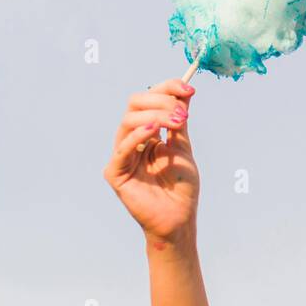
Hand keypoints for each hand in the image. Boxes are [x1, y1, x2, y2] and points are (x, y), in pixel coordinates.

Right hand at [104, 79, 198, 243]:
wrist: (179, 216)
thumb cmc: (181, 185)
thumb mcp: (183, 145)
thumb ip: (179, 119)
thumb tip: (185, 89)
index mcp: (147, 131)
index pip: (149, 98)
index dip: (168, 88)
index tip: (190, 89)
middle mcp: (131, 139)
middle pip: (135, 103)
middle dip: (161, 100)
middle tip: (183, 113)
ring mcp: (122, 155)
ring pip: (129, 120)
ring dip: (156, 115)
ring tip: (177, 121)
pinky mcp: (116, 173)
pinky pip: (122, 149)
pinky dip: (137, 135)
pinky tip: (153, 130)